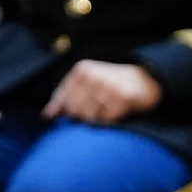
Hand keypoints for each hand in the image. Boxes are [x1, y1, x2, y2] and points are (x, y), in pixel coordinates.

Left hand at [42, 59, 162, 124]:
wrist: (145, 81)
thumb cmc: (109, 85)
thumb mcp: (85, 85)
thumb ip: (64, 99)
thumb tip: (46, 115)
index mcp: (82, 70)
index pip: (65, 102)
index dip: (73, 112)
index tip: (84, 109)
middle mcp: (94, 75)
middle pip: (77, 112)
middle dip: (86, 117)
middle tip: (99, 110)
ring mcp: (109, 86)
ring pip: (92, 118)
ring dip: (100, 119)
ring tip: (108, 109)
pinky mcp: (124, 97)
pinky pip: (108, 120)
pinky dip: (112, 121)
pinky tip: (118, 111)